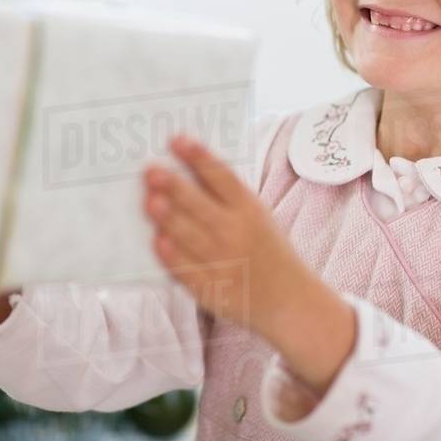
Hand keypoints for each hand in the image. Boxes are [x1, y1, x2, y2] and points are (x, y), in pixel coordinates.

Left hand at [142, 134, 313, 340]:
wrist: (290, 300)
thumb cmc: (266, 249)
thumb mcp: (256, 216)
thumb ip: (225, 197)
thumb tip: (181, 173)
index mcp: (249, 209)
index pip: (222, 176)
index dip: (199, 157)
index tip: (176, 140)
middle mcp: (236, 232)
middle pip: (200, 204)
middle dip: (175, 186)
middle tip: (151, 171)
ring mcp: (224, 262)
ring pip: (189, 236)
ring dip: (168, 218)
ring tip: (150, 201)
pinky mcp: (212, 289)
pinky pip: (187, 270)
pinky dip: (172, 256)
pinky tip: (157, 242)